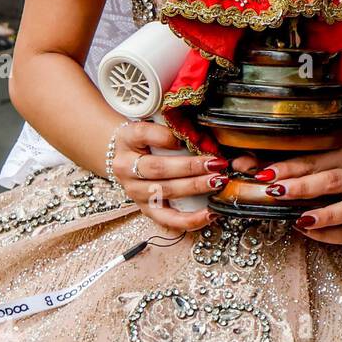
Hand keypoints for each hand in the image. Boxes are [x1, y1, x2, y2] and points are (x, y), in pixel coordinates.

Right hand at [109, 120, 255, 233]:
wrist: (123, 155)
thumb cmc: (145, 137)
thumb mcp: (151, 122)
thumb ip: (171, 124)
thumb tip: (200, 132)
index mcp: (127, 139)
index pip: (145, 134)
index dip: (167, 137)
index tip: (190, 137)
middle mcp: (126, 167)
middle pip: (159, 168)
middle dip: (190, 167)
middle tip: (216, 163)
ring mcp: (135, 191)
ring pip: (165, 192)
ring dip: (195, 188)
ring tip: (217, 182)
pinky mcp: (146, 208)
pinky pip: (167, 219)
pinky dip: (190, 219)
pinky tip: (209, 213)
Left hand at [258, 144, 341, 244]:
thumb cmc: (334, 174)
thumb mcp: (313, 165)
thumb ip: (279, 167)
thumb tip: (239, 165)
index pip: (313, 160)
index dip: (288, 168)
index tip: (265, 175)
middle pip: (331, 180)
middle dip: (303, 187)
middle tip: (278, 193)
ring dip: (324, 215)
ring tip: (301, 220)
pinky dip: (330, 235)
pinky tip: (309, 232)